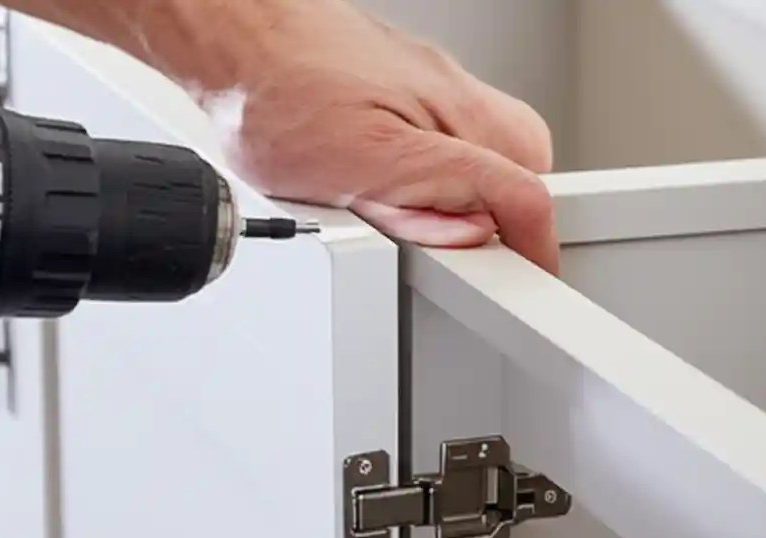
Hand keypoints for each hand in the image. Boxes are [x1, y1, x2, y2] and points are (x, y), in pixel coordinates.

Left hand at [195, 2, 559, 273]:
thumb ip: (419, 209)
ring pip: (486, 149)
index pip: (526, 193)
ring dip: (471, 187)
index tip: (529, 278)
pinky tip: (392, 174)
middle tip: (468, 246)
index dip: (532, 249)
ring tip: (420, 211)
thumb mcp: (345, 173)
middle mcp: (450, 97)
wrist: (233, 31)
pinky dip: (435, 163)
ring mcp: (431, 86)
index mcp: (449, 121)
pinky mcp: (406, 83)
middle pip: (521, 166)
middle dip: (505, 212)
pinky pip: (446, 134)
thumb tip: (471, 238)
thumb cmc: (270, 92)